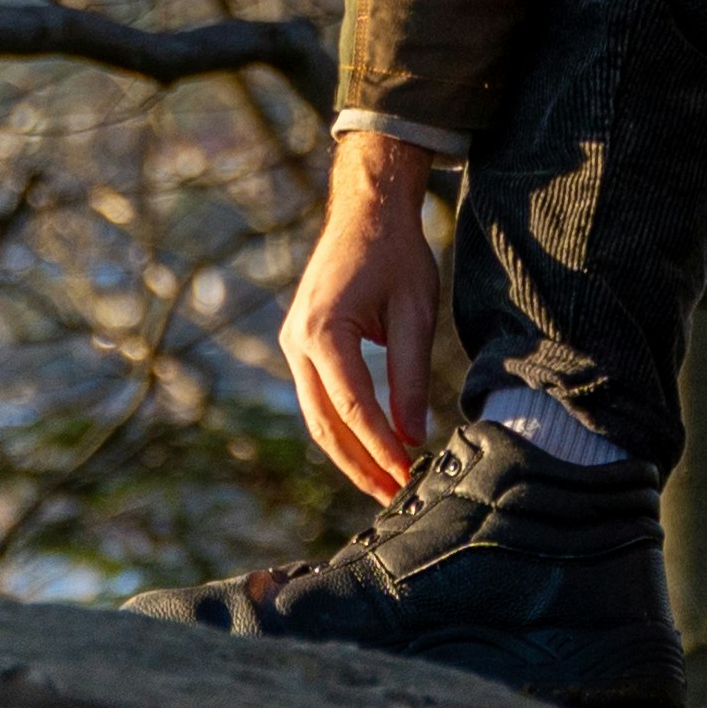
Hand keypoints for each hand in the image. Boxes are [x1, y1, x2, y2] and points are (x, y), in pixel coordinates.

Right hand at [284, 131, 447, 499]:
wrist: (366, 210)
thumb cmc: (395, 253)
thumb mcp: (414, 313)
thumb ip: (411, 376)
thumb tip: (414, 435)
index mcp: (321, 331)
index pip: (353, 408)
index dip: (381, 448)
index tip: (407, 478)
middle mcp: (295, 341)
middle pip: (324, 423)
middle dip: (360, 464)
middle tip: (394, 497)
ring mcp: (292, 343)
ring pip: (317, 415)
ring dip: (349, 453)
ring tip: (385, 483)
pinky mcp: (300, 343)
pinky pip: (318, 396)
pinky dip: (342, 427)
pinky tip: (370, 448)